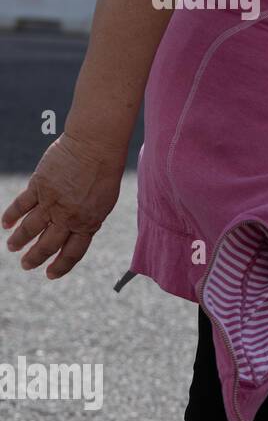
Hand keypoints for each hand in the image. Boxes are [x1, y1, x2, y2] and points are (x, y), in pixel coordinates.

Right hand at [2, 133, 125, 277]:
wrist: (96, 146)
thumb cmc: (105, 171)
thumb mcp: (104, 201)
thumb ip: (89, 217)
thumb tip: (77, 229)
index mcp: (89, 222)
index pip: (73, 252)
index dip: (61, 265)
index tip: (50, 274)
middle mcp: (68, 216)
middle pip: (48, 244)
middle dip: (35, 258)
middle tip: (26, 265)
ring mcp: (51, 202)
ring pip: (30, 228)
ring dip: (19, 241)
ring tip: (12, 248)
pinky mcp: (38, 186)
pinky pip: (20, 206)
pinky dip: (10, 216)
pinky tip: (5, 224)